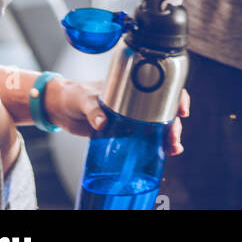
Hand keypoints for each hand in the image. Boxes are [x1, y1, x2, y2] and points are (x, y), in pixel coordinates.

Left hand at [43, 78, 189, 155]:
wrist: (60, 108)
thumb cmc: (74, 94)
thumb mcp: (84, 99)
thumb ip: (93, 109)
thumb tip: (102, 123)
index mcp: (130, 86)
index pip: (160, 86)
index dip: (176, 96)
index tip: (181, 109)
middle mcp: (135, 101)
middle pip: (164, 109)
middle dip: (174, 124)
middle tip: (174, 139)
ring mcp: (130, 118)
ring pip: (158, 125)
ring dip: (168, 137)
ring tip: (172, 149)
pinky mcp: (122, 133)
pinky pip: (144, 139)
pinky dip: (156, 146)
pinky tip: (163, 155)